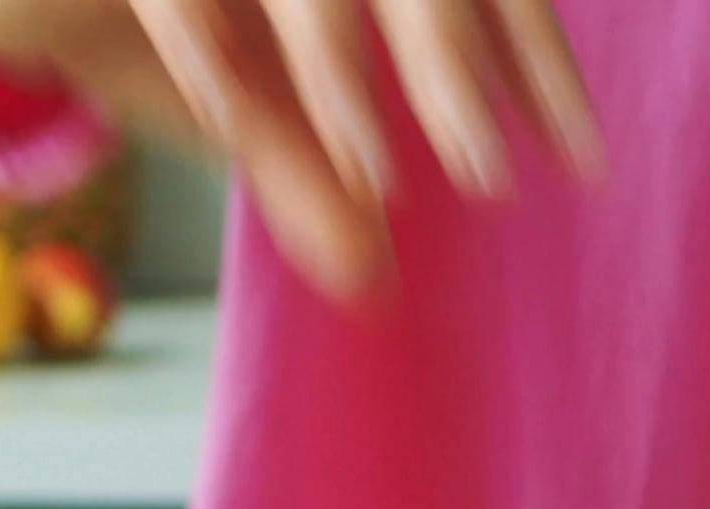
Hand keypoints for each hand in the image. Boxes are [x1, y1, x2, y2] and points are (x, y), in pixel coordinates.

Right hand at [0, 0, 600, 296]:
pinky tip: (216, 110)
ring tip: (369, 171)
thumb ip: (310, 169)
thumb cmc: (131, 18)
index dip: (532, 58)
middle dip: (451, 63)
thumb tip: (375, 281)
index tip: (579, 160)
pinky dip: (203, 39)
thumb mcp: (235, 104)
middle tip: (489, 178)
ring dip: (337, 68)